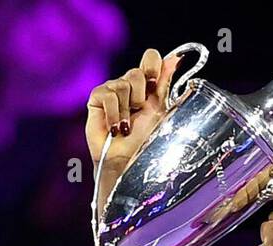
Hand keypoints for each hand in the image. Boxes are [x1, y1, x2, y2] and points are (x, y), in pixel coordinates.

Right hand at [85, 48, 180, 172]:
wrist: (126, 160)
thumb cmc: (143, 140)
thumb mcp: (159, 110)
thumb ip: (164, 84)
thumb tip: (175, 59)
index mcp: (148, 86)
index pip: (150, 58)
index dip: (153, 65)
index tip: (154, 83)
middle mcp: (129, 84)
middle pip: (136, 72)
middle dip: (141, 96)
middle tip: (139, 113)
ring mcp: (112, 90)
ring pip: (123, 84)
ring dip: (128, 111)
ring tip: (126, 127)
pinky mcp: (97, 98)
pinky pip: (108, 95)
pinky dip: (115, 114)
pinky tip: (115, 128)